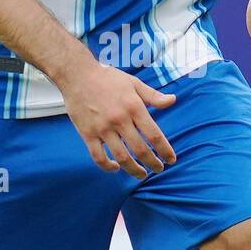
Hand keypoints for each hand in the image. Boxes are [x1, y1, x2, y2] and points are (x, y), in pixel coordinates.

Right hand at [60, 61, 176, 177]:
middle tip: (159, 169)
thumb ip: (154, 95)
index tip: (170, 159)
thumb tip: (173, 101)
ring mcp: (102, 128)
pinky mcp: (87, 134)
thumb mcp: (134, 83)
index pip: (154, 135)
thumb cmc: (107, 78)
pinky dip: (108, 167)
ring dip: (134, 170)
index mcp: (134, 107)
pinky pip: (98, 157)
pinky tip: (116, 167)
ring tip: (142, 174)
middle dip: (153, 163)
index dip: (165, 150)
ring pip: (121, 157)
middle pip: (140, 150)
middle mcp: (120, 119)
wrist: (77, 75)